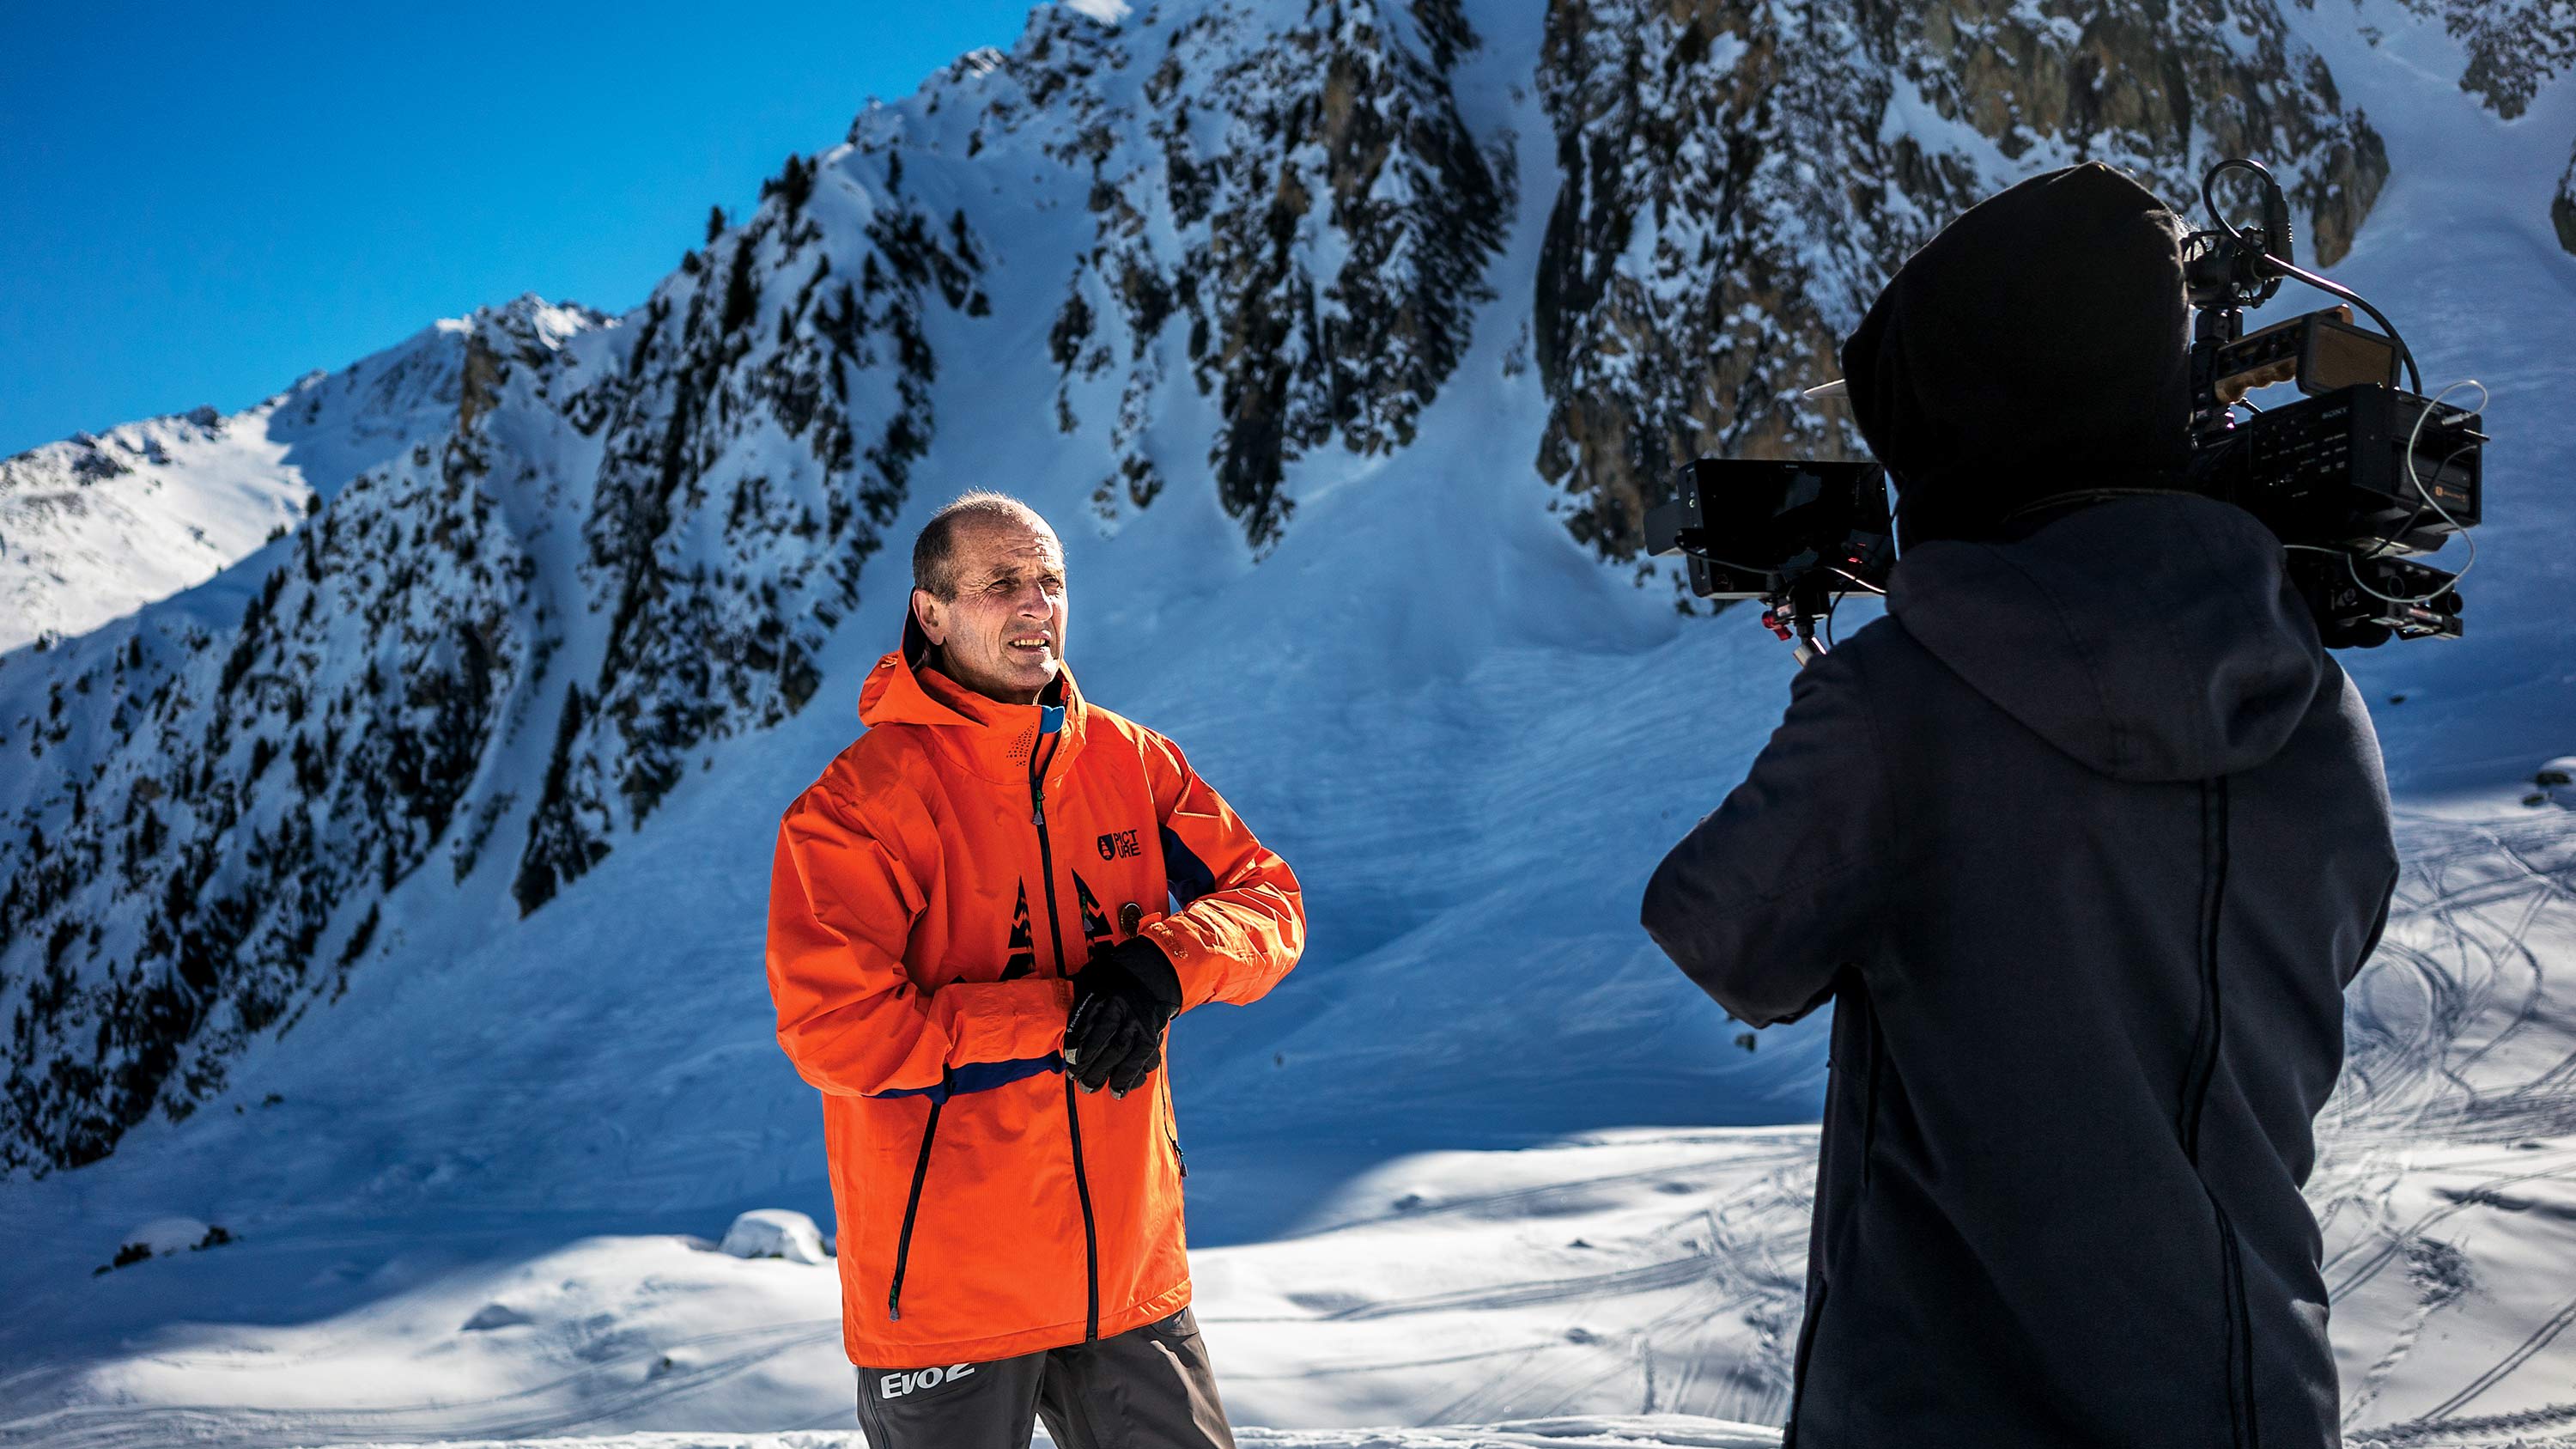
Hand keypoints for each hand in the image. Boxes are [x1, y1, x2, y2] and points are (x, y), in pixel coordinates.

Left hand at [1064, 937, 1181, 1094]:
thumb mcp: (1091, 985)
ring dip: (1116, 1078)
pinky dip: (1135, 1077)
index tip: (1071, 1062)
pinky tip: (1124, 1087)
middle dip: (1095, 1069)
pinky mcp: (1153, 1038)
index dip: (1081, 1046)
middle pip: (1112, 1046)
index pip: (1094, 1026)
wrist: (1147, 977)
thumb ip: (1080, 1009)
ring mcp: (1143, 1026)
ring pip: (1129, 1056)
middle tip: (1082, 1084)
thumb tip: (1068, 1042)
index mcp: (1110, 998)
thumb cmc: (1110, 985)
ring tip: (1104, 1091)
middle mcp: (1128, 1012)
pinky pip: (1147, 1060)